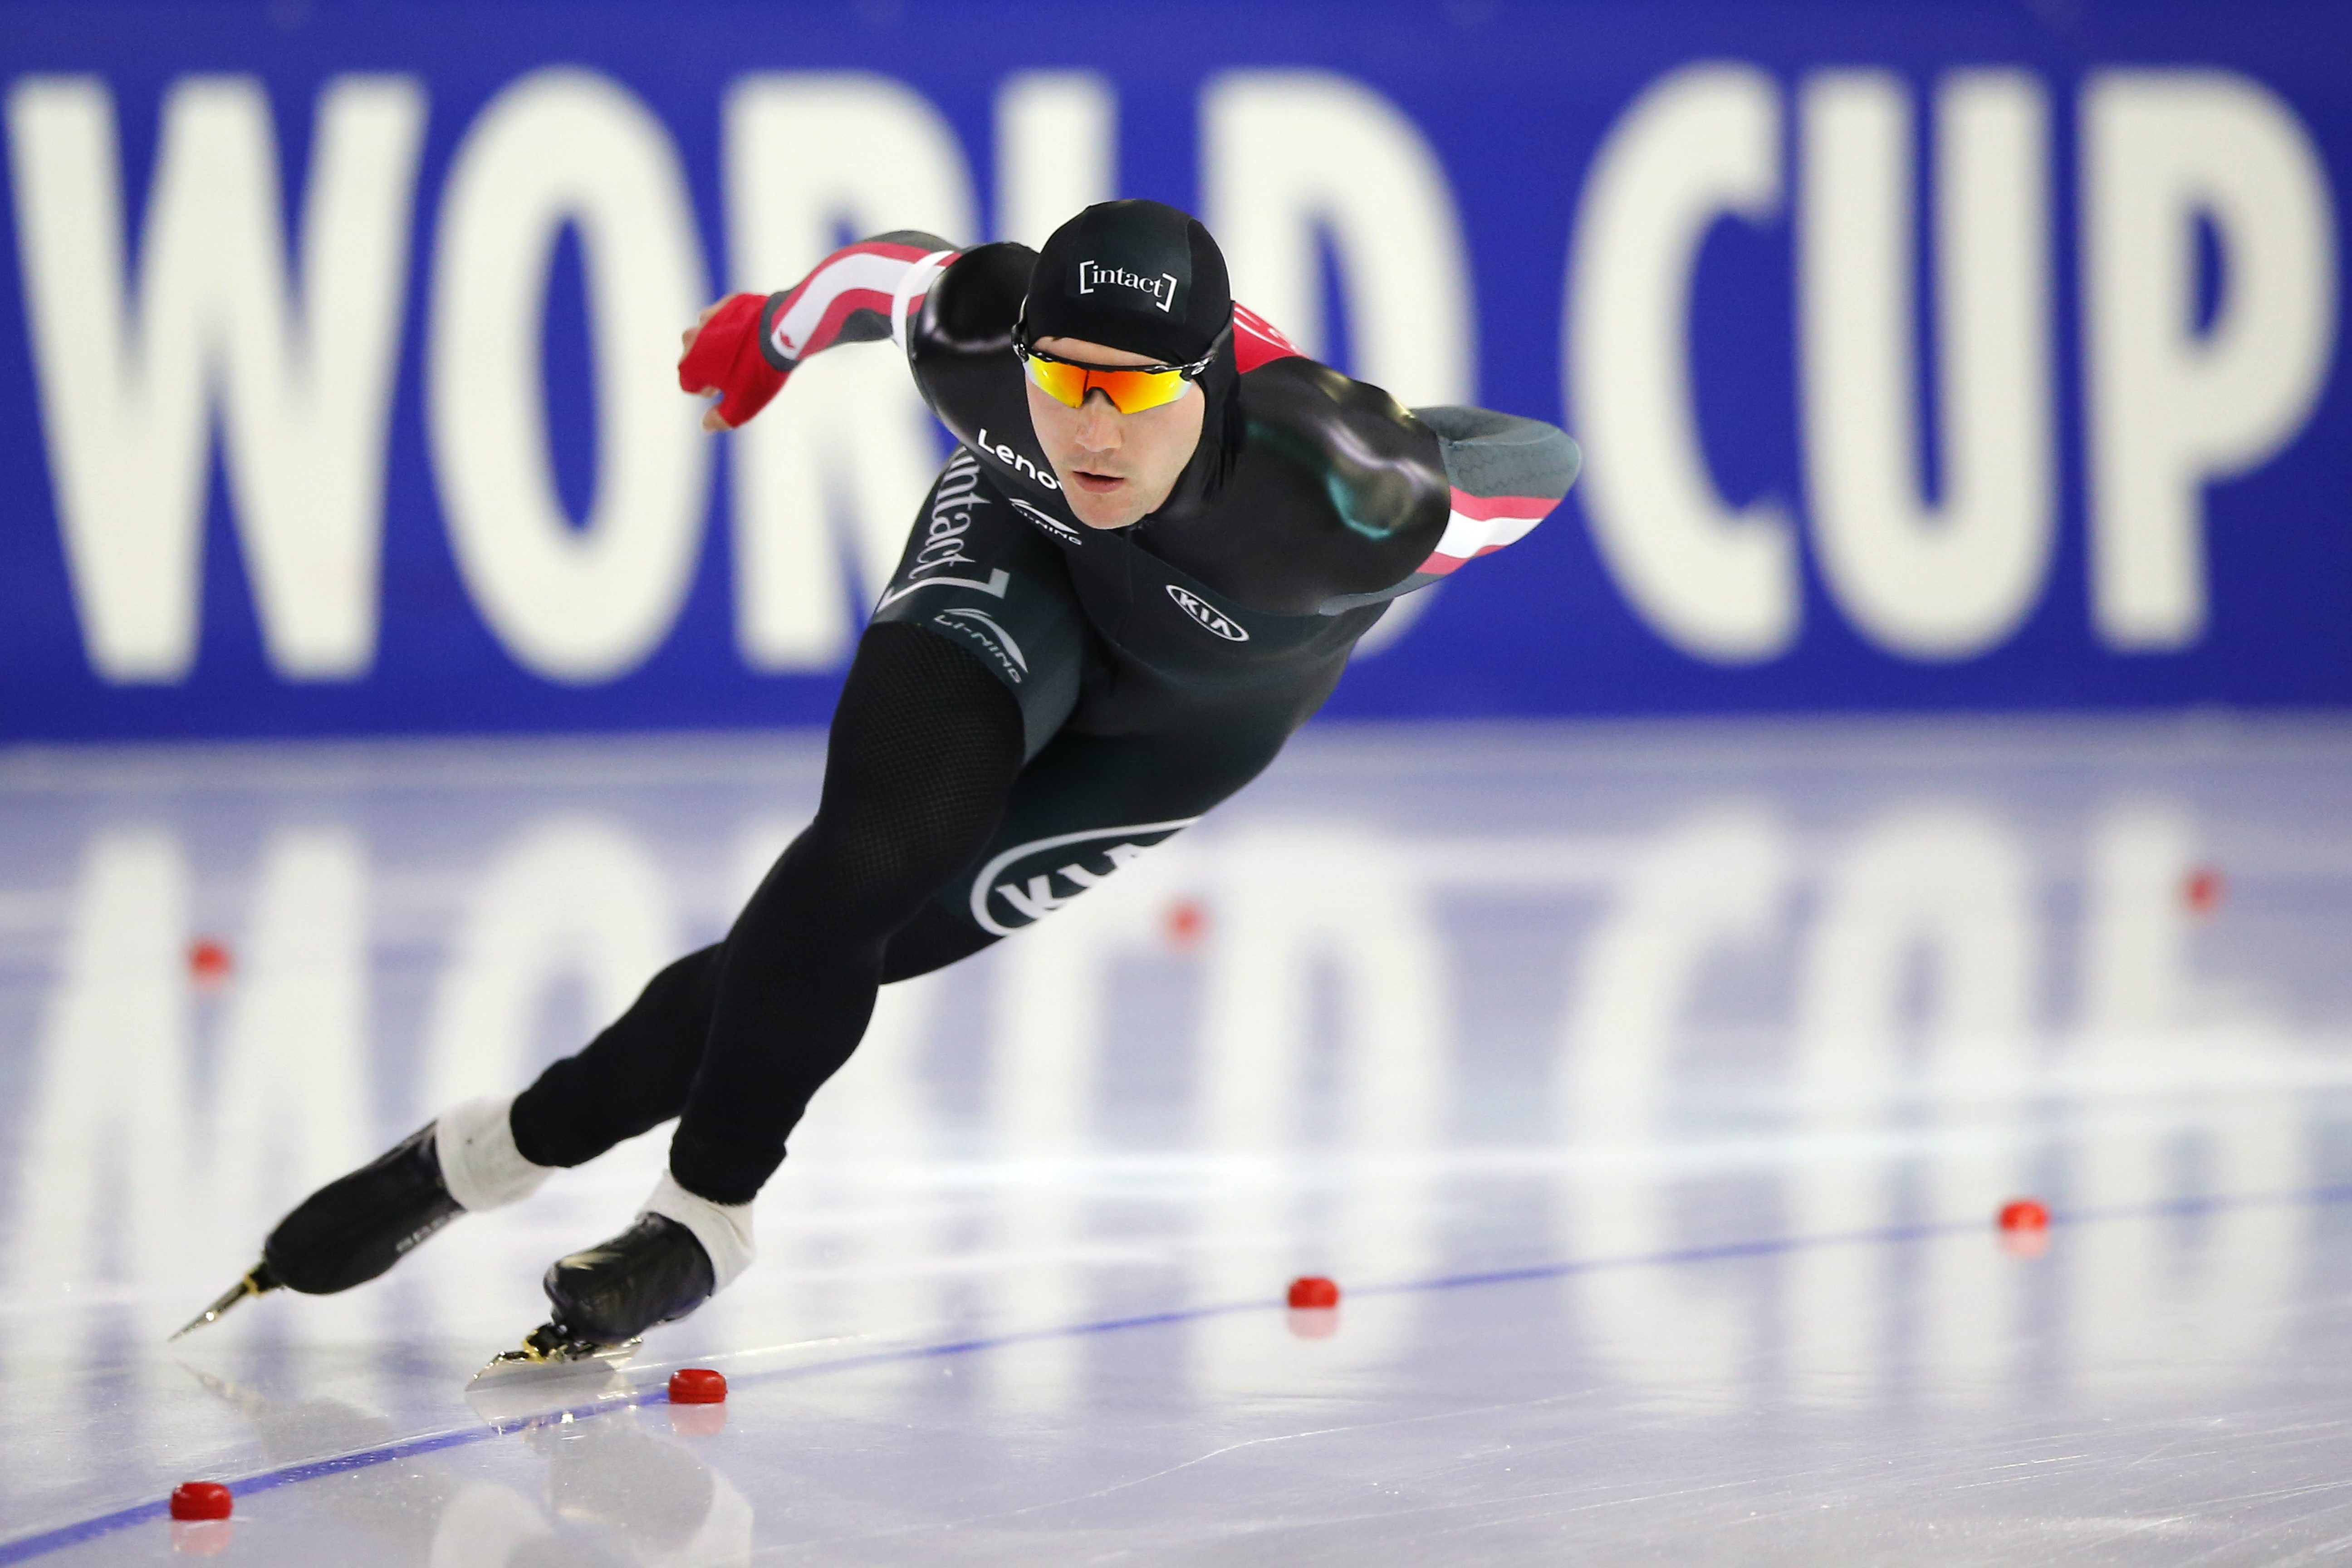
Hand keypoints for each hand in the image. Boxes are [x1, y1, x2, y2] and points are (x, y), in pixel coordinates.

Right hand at [676, 294, 785, 430]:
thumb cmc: (758, 371)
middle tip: (732, 375)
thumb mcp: (743, 406)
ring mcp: (710, 317)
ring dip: (719, 345)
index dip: (705, 391)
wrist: (782, 331)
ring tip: (743, 355)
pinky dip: (734, 327)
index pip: (688, 383)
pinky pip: (726, 318)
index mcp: (690, 363)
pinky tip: (751, 336)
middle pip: (694, 357)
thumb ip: (721, 419)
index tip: (720, 391)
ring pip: (709, 336)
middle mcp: (692, 337)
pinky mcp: (728, 303)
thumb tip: (706, 424)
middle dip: (708, 367)